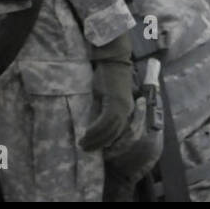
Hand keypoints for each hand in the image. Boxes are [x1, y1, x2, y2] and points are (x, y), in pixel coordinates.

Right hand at [78, 33, 134, 151]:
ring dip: (95, 139)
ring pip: (110, 130)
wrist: (113, 60)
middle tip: (85, 149)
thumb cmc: (108, 76)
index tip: (94, 148)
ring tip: (83, 143)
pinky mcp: (115, 102)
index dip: (106, 142)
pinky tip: (86, 133)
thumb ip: (100, 111)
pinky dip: (95, 129)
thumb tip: (93, 127)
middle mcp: (126, 110)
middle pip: (114, 134)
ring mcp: (122, 107)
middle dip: (99, 144)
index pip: (118, 133)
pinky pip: (105, 121)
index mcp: (126, 110)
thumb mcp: (103, 97)